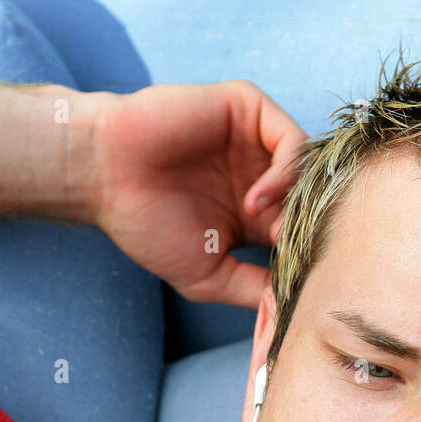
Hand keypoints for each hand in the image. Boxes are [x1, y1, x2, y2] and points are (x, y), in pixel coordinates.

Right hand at [89, 80, 307, 305]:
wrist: (105, 176)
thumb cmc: (147, 226)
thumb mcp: (208, 277)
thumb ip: (254, 290)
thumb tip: (294, 311)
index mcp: (256, 214)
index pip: (305, 230)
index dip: (309, 256)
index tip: (298, 282)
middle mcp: (262, 175)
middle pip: (316, 200)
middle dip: (310, 232)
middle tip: (288, 256)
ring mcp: (256, 142)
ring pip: (311, 171)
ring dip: (299, 206)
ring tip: (270, 231)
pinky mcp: (248, 110)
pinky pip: (291, 140)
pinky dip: (285, 174)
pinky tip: (255, 200)